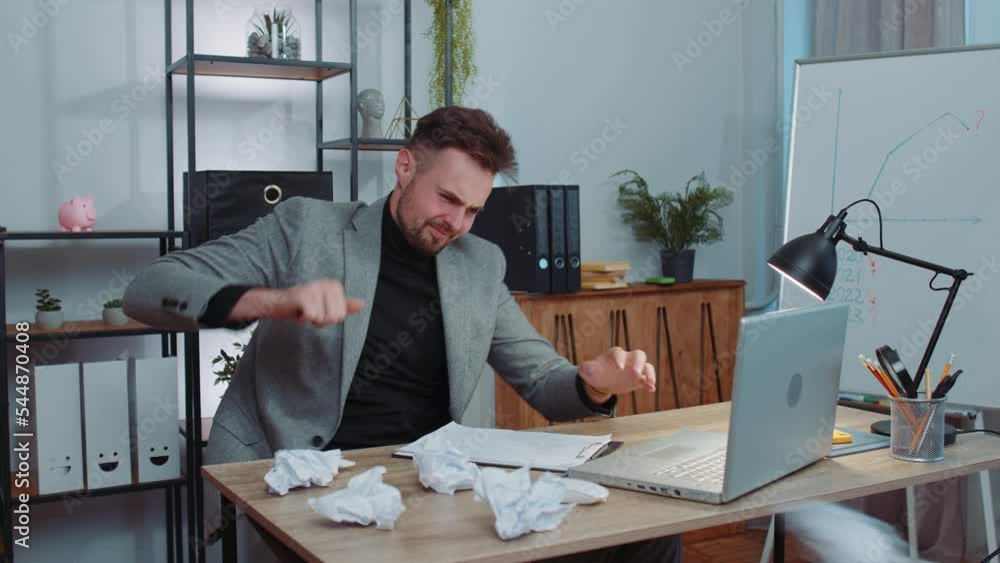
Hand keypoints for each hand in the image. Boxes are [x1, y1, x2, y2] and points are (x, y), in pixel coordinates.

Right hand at [230, 279, 363, 326]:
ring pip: (325, 319)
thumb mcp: (325, 306)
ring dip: (312, 320)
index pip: (341, 315)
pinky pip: (313, 317)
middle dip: (321, 320)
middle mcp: (327, 284)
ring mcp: (316, 288)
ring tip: (304, 311)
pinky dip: (303, 319)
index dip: (328, 318)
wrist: (277, 304)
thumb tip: (362, 304)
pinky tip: (298, 311)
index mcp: (334, 286)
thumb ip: (344, 305)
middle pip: (335, 318)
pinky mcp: (305, 295)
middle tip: (309, 311)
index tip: (317, 310)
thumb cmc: (302, 306)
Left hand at [578, 347, 655, 402]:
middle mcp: (627, 359)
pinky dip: (650, 383)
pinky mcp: (640, 379)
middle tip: (636, 374)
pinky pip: (648, 378)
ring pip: (647, 366)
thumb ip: (587, 367)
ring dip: (650, 374)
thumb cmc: (596, 373)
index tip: (618, 367)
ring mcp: (635, 368)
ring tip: (650, 383)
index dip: (619, 359)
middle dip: (638, 364)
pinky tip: (651, 389)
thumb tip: (584, 367)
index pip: (619, 353)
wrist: (603, 382)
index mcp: (614, 355)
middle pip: (638, 355)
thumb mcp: (588, 371)